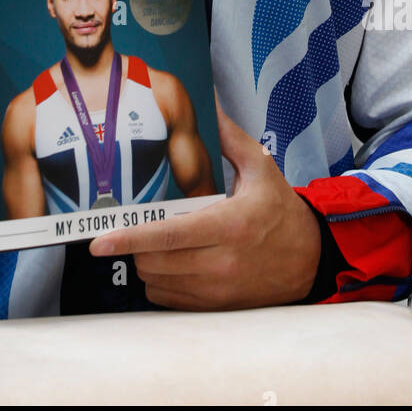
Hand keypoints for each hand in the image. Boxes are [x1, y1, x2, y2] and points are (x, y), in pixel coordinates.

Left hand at [89, 101, 321, 308]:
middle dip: (135, 243)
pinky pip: (169, 299)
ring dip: (146, 262)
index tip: (100, 241)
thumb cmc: (281, 210)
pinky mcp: (217, 306)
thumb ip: (230, 137)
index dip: (130, 239)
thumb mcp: (262, 168)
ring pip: (157, 281)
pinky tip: (171, 262)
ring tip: (158, 242)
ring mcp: (218, 290)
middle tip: (140, 223)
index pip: (169, 235)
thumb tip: (211, 104)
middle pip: (155, 261)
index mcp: (229, 225)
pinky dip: (160, 281)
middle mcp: (222, 263)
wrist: (311, 258)